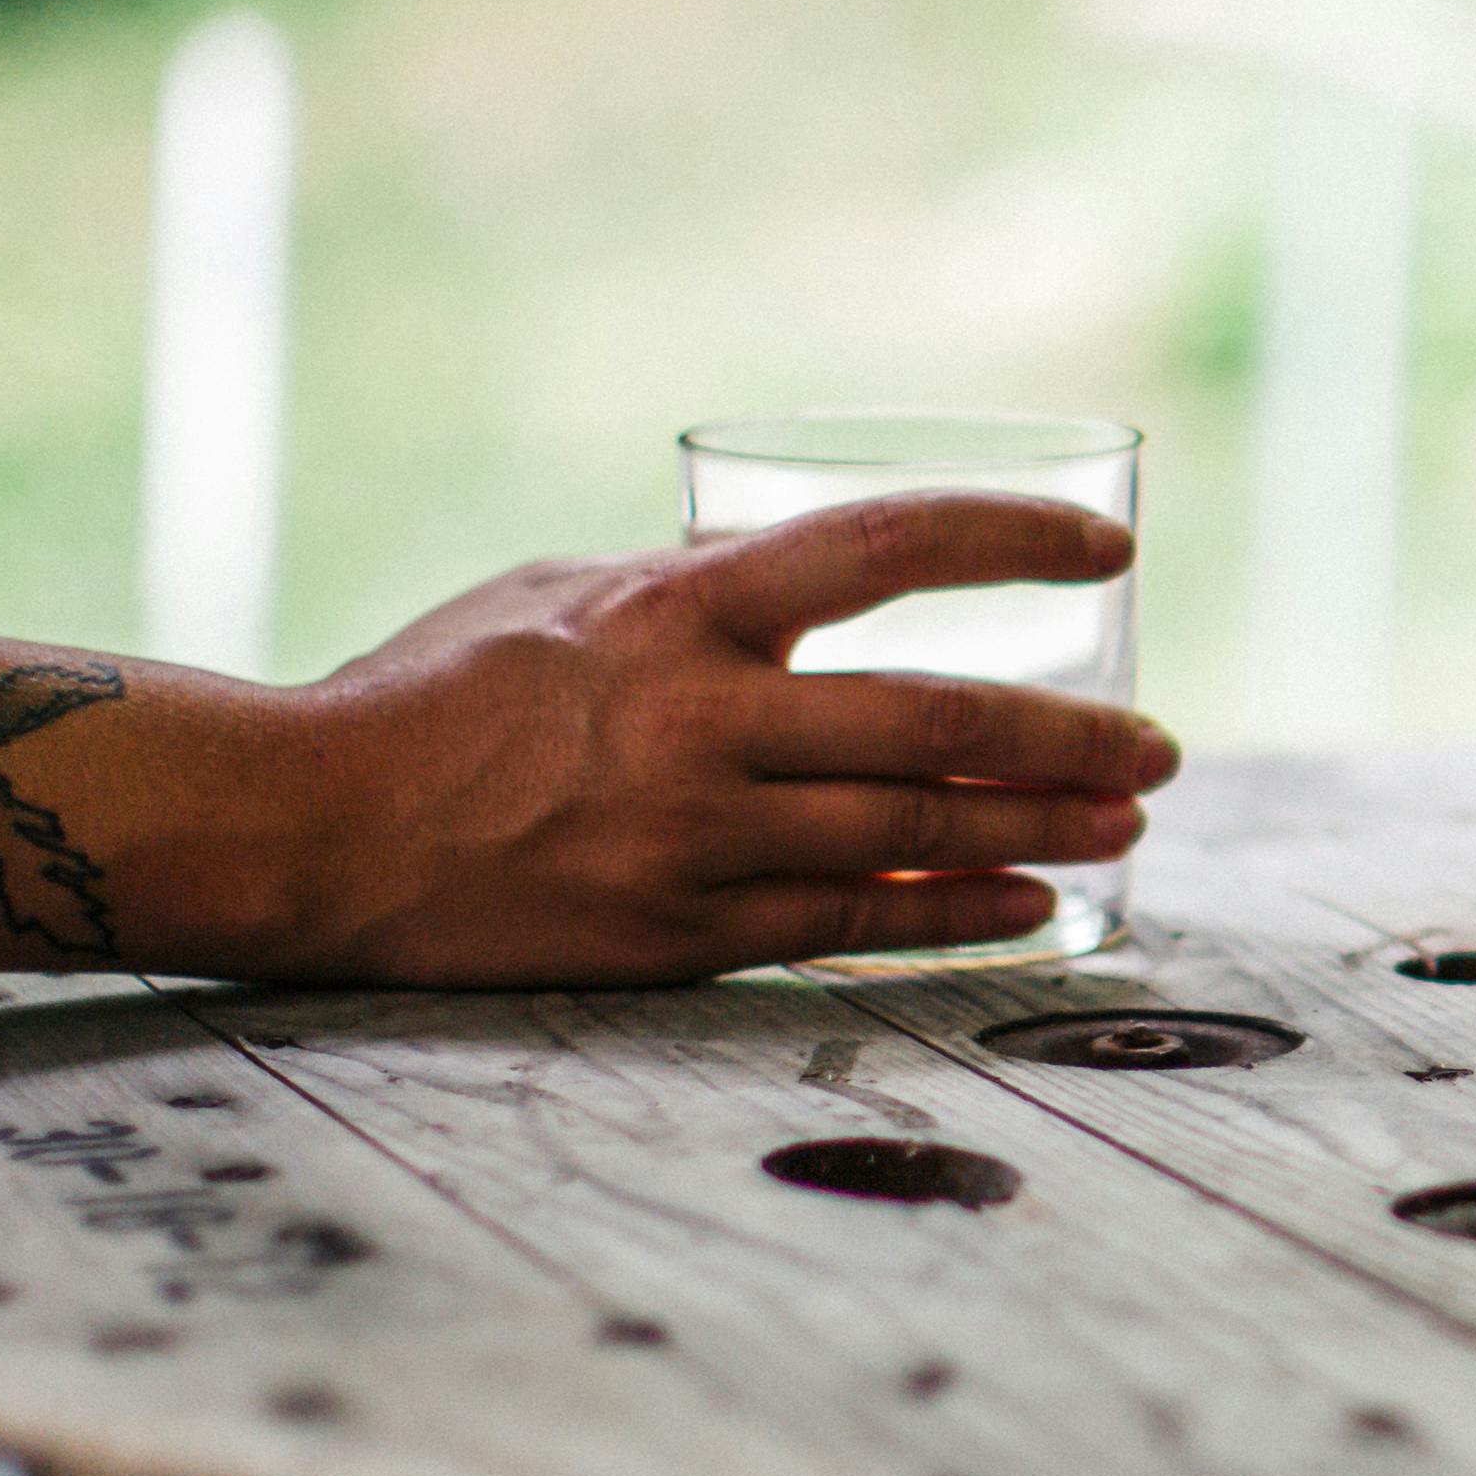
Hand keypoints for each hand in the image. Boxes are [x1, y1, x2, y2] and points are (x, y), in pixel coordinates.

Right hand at [244, 495, 1178, 983]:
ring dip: (1041, 827)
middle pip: (935, 719)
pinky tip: (1032, 903)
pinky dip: (956, 910)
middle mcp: (703, 719)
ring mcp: (696, 836)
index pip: (885, 548)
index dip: (1012, 542)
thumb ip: (688, 581)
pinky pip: (852, 924)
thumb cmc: (432, 692)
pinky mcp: (680, 934)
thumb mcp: (560, 589)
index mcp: (677, 608)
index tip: (1111, 551)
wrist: (316, 830)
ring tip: (1128, 823)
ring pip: (913, 828)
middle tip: (1159, 746)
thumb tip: (796, 563)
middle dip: (1071, 736)